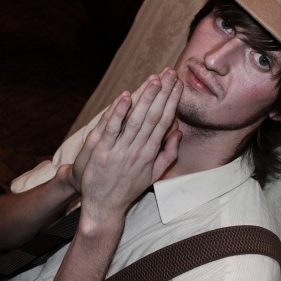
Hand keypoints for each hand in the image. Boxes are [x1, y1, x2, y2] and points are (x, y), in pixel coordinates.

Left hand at [80, 69, 181, 215]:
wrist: (105, 207)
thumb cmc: (129, 189)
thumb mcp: (154, 174)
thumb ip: (168, 153)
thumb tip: (179, 132)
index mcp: (151, 153)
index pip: (164, 121)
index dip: (172, 101)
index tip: (178, 84)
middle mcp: (138, 150)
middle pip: (153, 116)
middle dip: (163, 93)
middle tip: (171, 73)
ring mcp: (120, 151)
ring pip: (136, 120)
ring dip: (146, 98)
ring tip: (155, 79)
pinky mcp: (101, 152)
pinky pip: (112, 129)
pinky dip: (119, 112)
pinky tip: (125, 96)